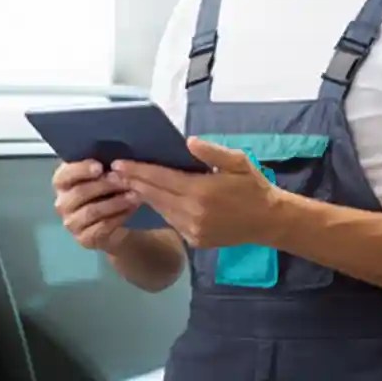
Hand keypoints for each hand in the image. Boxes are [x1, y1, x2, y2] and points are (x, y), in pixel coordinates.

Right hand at [52, 159, 140, 253]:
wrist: (114, 223)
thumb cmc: (106, 192)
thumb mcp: (103, 175)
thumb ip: (103, 166)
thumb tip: (117, 160)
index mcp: (62, 183)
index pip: (63, 175)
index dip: (80, 170)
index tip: (100, 167)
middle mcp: (62, 203)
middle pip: (79, 192)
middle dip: (104, 185)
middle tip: (125, 180)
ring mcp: (71, 223)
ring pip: (92, 211)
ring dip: (115, 202)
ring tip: (134, 195)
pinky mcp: (83, 239)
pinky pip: (101, 227)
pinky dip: (118, 217)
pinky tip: (131, 209)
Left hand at [114, 137, 281, 248]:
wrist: (268, 221)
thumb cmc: (253, 187)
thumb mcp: (238, 162)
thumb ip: (212, 152)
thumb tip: (188, 142)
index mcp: (201, 191)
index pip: (161, 178)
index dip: (138, 170)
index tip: (118, 163)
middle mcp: (192, 213)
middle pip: (154, 194)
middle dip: (133, 182)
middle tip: (113, 172)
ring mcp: (192, 229)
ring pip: (160, 209)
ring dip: (142, 196)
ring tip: (126, 183)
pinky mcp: (194, 240)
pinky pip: (170, 220)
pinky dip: (159, 208)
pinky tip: (151, 199)